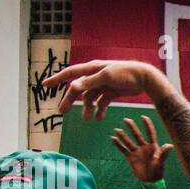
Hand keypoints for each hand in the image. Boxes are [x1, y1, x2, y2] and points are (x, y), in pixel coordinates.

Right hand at [44, 60, 162, 121]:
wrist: (144, 78)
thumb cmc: (126, 74)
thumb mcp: (107, 77)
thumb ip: (89, 82)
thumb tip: (73, 87)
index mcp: (92, 69)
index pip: (70, 74)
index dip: (56, 79)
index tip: (44, 85)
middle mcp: (95, 76)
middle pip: (78, 89)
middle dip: (70, 100)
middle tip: (62, 111)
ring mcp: (102, 84)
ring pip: (90, 98)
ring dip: (87, 108)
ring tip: (88, 119)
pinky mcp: (111, 91)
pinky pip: (101, 102)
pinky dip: (100, 110)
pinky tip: (99, 118)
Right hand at [111, 116, 173, 183]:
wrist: (150, 180)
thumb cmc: (158, 170)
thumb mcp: (161, 162)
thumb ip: (164, 153)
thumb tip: (170, 145)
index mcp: (152, 146)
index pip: (150, 133)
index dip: (147, 125)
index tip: (143, 117)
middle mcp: (144, 147)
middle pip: (137, 135)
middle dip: (132, 127)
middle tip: (126, 119)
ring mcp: (136, 151)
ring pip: (128, 141)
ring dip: (122, 136)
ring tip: (116, 129)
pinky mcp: (131, 157)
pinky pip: (123, 149)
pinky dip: (118, 144)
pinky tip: (113, 138)